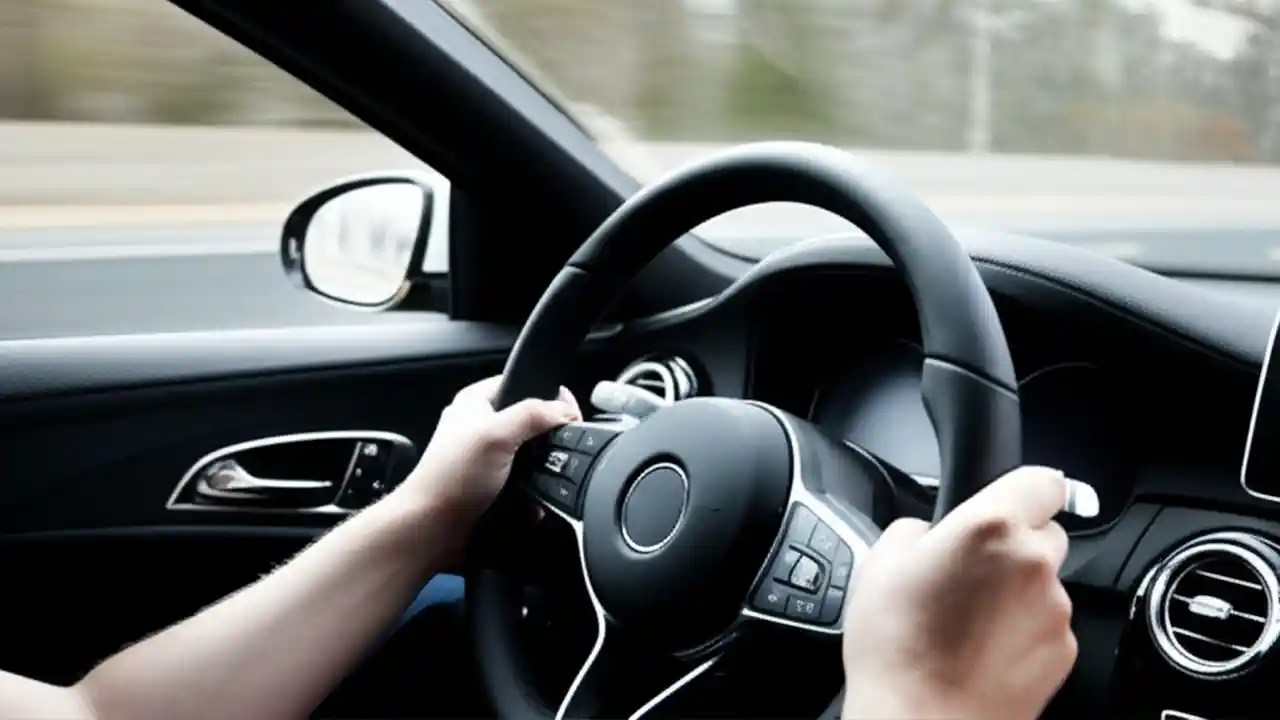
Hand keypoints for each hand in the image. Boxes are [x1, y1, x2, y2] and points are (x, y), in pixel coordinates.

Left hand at [397, 375, 580, 533]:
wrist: (432, 528)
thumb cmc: (450, 478)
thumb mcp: (496, 434)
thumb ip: (534, 415)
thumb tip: (564, 409)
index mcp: (476, 401)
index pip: (520, 383)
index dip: (547, 394)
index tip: (568, 411)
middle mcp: (480, 426)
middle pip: (529, 421)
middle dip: (546, 437)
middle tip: (559, 448)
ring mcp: (485, 457)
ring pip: (529, 454)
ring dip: (540, 468)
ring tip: (545, 477)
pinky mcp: (490, 484)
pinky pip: (523, 481)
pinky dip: (532, 491)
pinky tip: (534, 500)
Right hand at [841, 466, 1076, 719]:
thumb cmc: (897, 649)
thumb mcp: (880, 563)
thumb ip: (917, 529)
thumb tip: (930, 532)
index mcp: (990, 527)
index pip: (1042, 480)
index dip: (1024, 488)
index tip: (1010, 499)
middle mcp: (1033, 563)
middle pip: (1044, 533)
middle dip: (1013, 544)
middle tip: (969, 570)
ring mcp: (1054, 610)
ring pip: (1044, 581)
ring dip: (1015, 590)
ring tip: (966, 619)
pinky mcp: (1063, 651)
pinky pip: (1046, 623)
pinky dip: (1021, 629)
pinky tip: (980, 646)